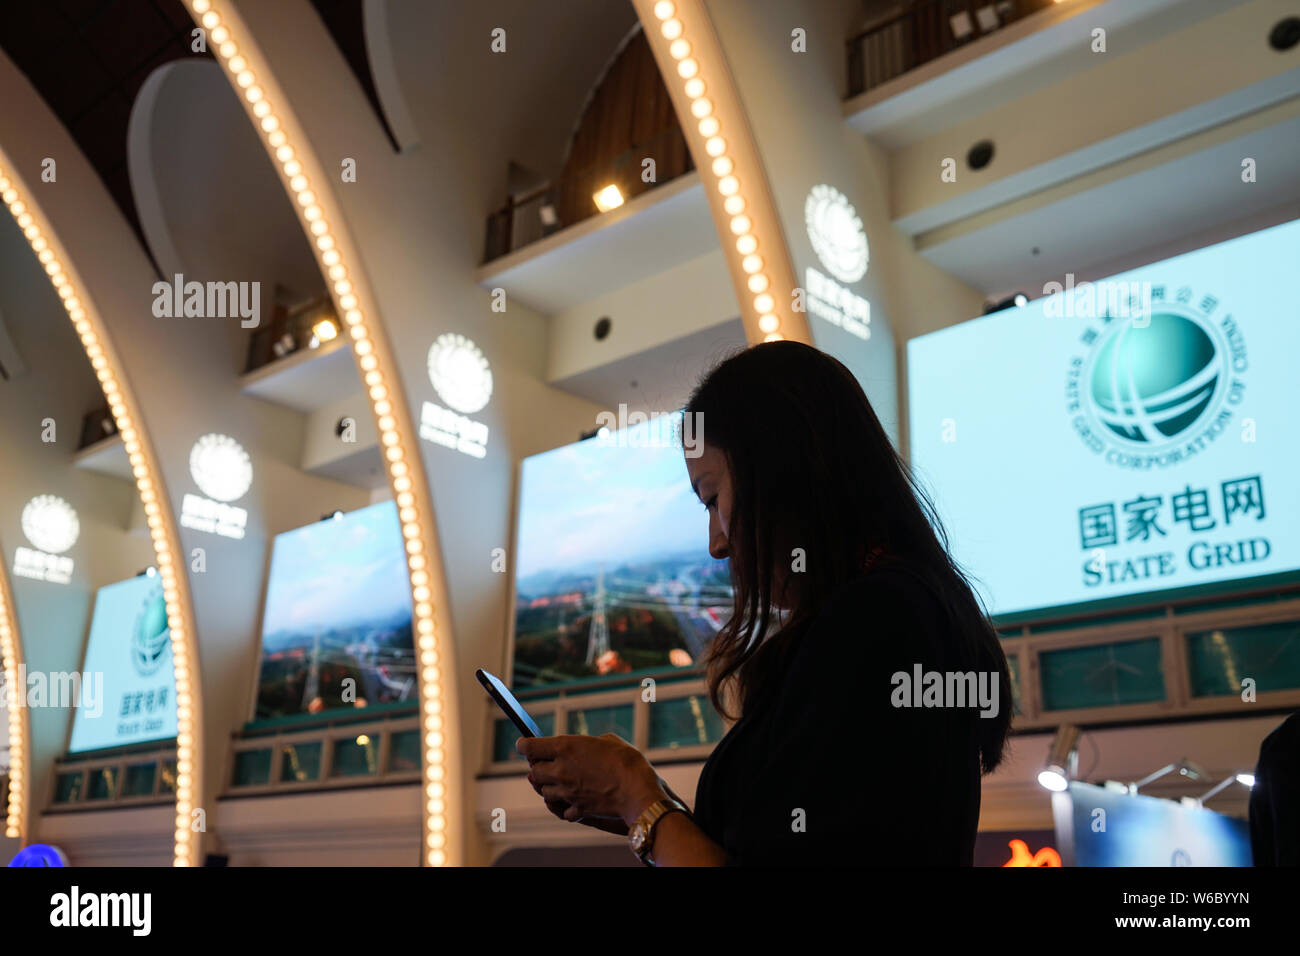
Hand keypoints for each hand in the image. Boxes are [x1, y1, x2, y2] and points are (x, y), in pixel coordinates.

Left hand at [518, 733, 664, 827]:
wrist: (638, 791)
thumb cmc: (627, 761)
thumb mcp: (608, 740)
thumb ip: (589, 743)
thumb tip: (586, 747)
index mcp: (565, 747)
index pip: (529, 747)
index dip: (524, 745)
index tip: (523, 745)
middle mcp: (560, 770)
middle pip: (534, 772)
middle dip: (539, 767)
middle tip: (547, 763)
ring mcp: (567, 792)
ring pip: (544, 793)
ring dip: (549, 787)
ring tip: (562, 782)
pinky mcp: (577, 809)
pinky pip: (563, 810)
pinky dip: (566, 806)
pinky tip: (574, 800)